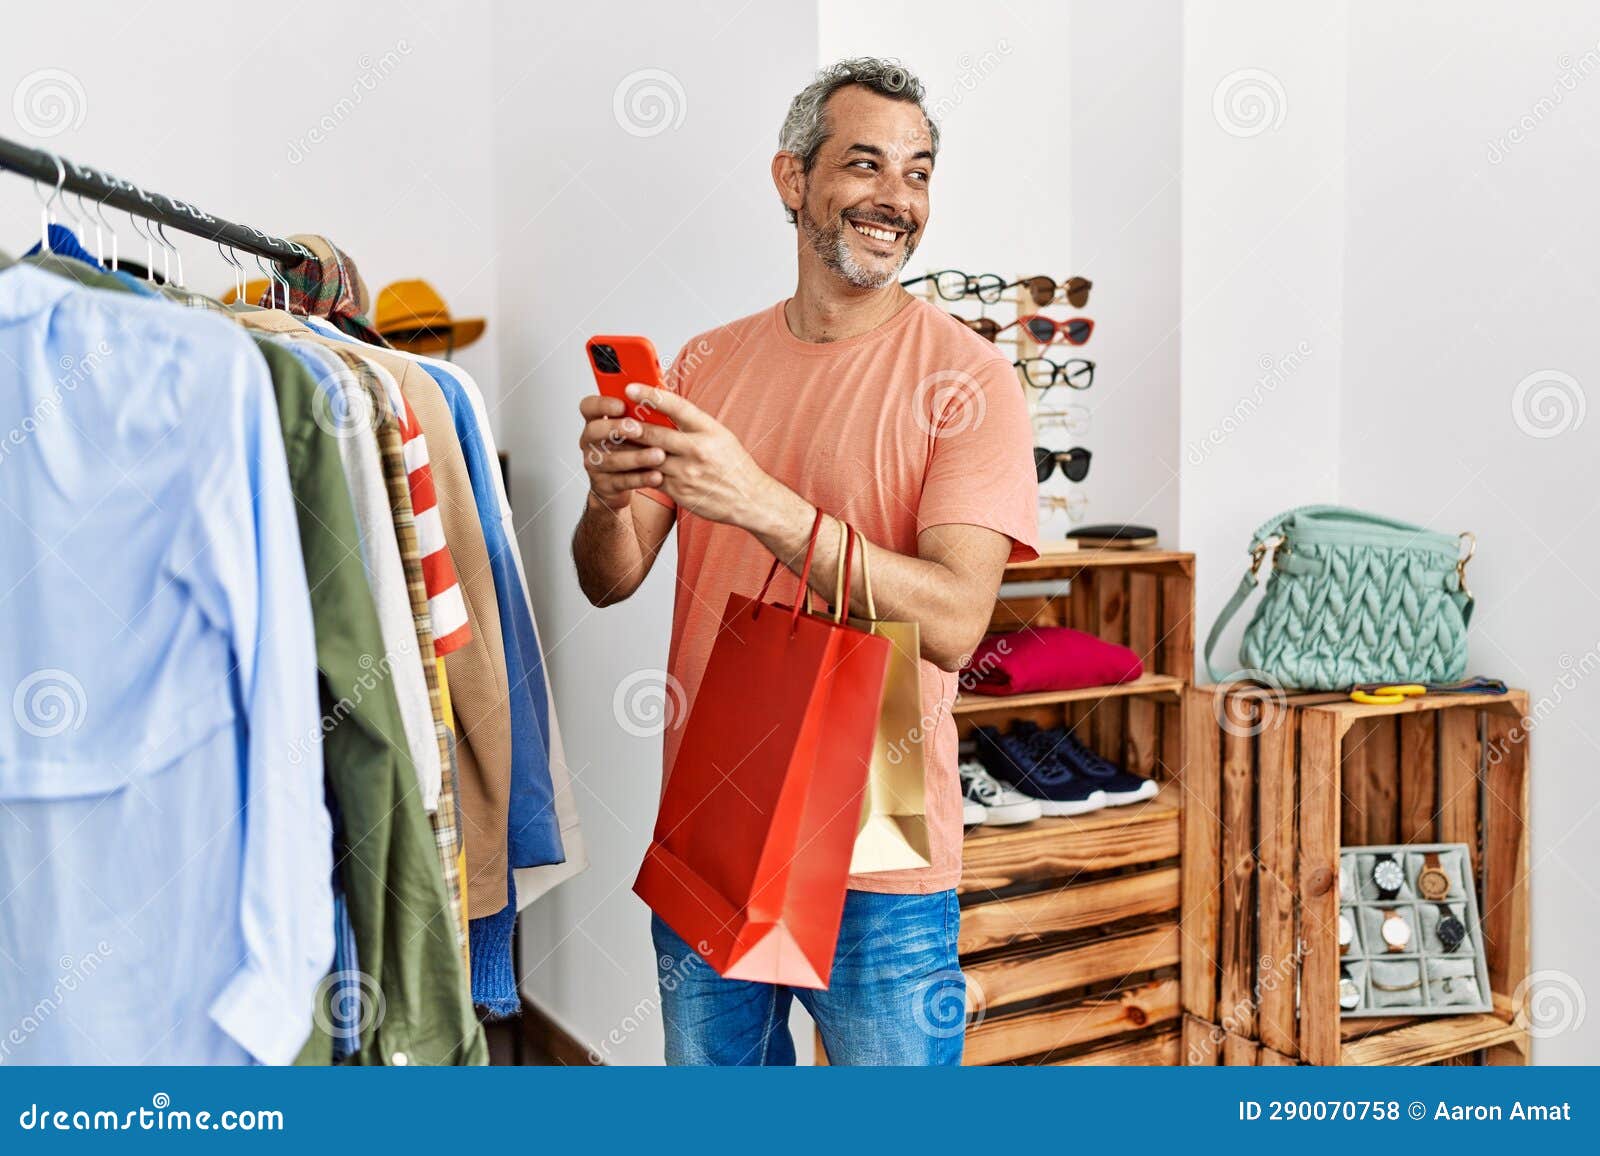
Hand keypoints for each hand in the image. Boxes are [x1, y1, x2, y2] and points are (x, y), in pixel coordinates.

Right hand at [577, 394, 665, 510]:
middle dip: (617, 428)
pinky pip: (621, 481)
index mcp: (596, 421)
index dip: (602, 404)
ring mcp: (595, 464)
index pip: (588, 406)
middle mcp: (590, 442)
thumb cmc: (631, 447)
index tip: (621, 403)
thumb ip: (640, 412)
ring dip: (636, 456)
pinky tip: (656, 475)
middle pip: (594, 431)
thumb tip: (660, 393)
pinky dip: (640, 478)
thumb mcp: (634, 426)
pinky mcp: (604, 485)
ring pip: (611, 459)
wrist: (621, 484)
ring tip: (659, 454)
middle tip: (639, 428)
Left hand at [621, 384, 780, 527]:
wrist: (749, 500)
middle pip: (655, 434)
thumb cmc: (733, 465)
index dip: (651, 395)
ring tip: (612, 438)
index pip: (677, 406)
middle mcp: (698, 450)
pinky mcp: (678, 491)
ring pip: (648, 457)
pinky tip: (626, 462)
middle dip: (631, 425)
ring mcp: (687, 473)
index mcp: (709, 430)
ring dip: (628, 448)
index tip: (631, 387)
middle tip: (613, 416)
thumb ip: (692, 423)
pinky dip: (637, 469)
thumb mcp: (720, 435)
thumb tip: (663, 407)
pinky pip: (651, 477)